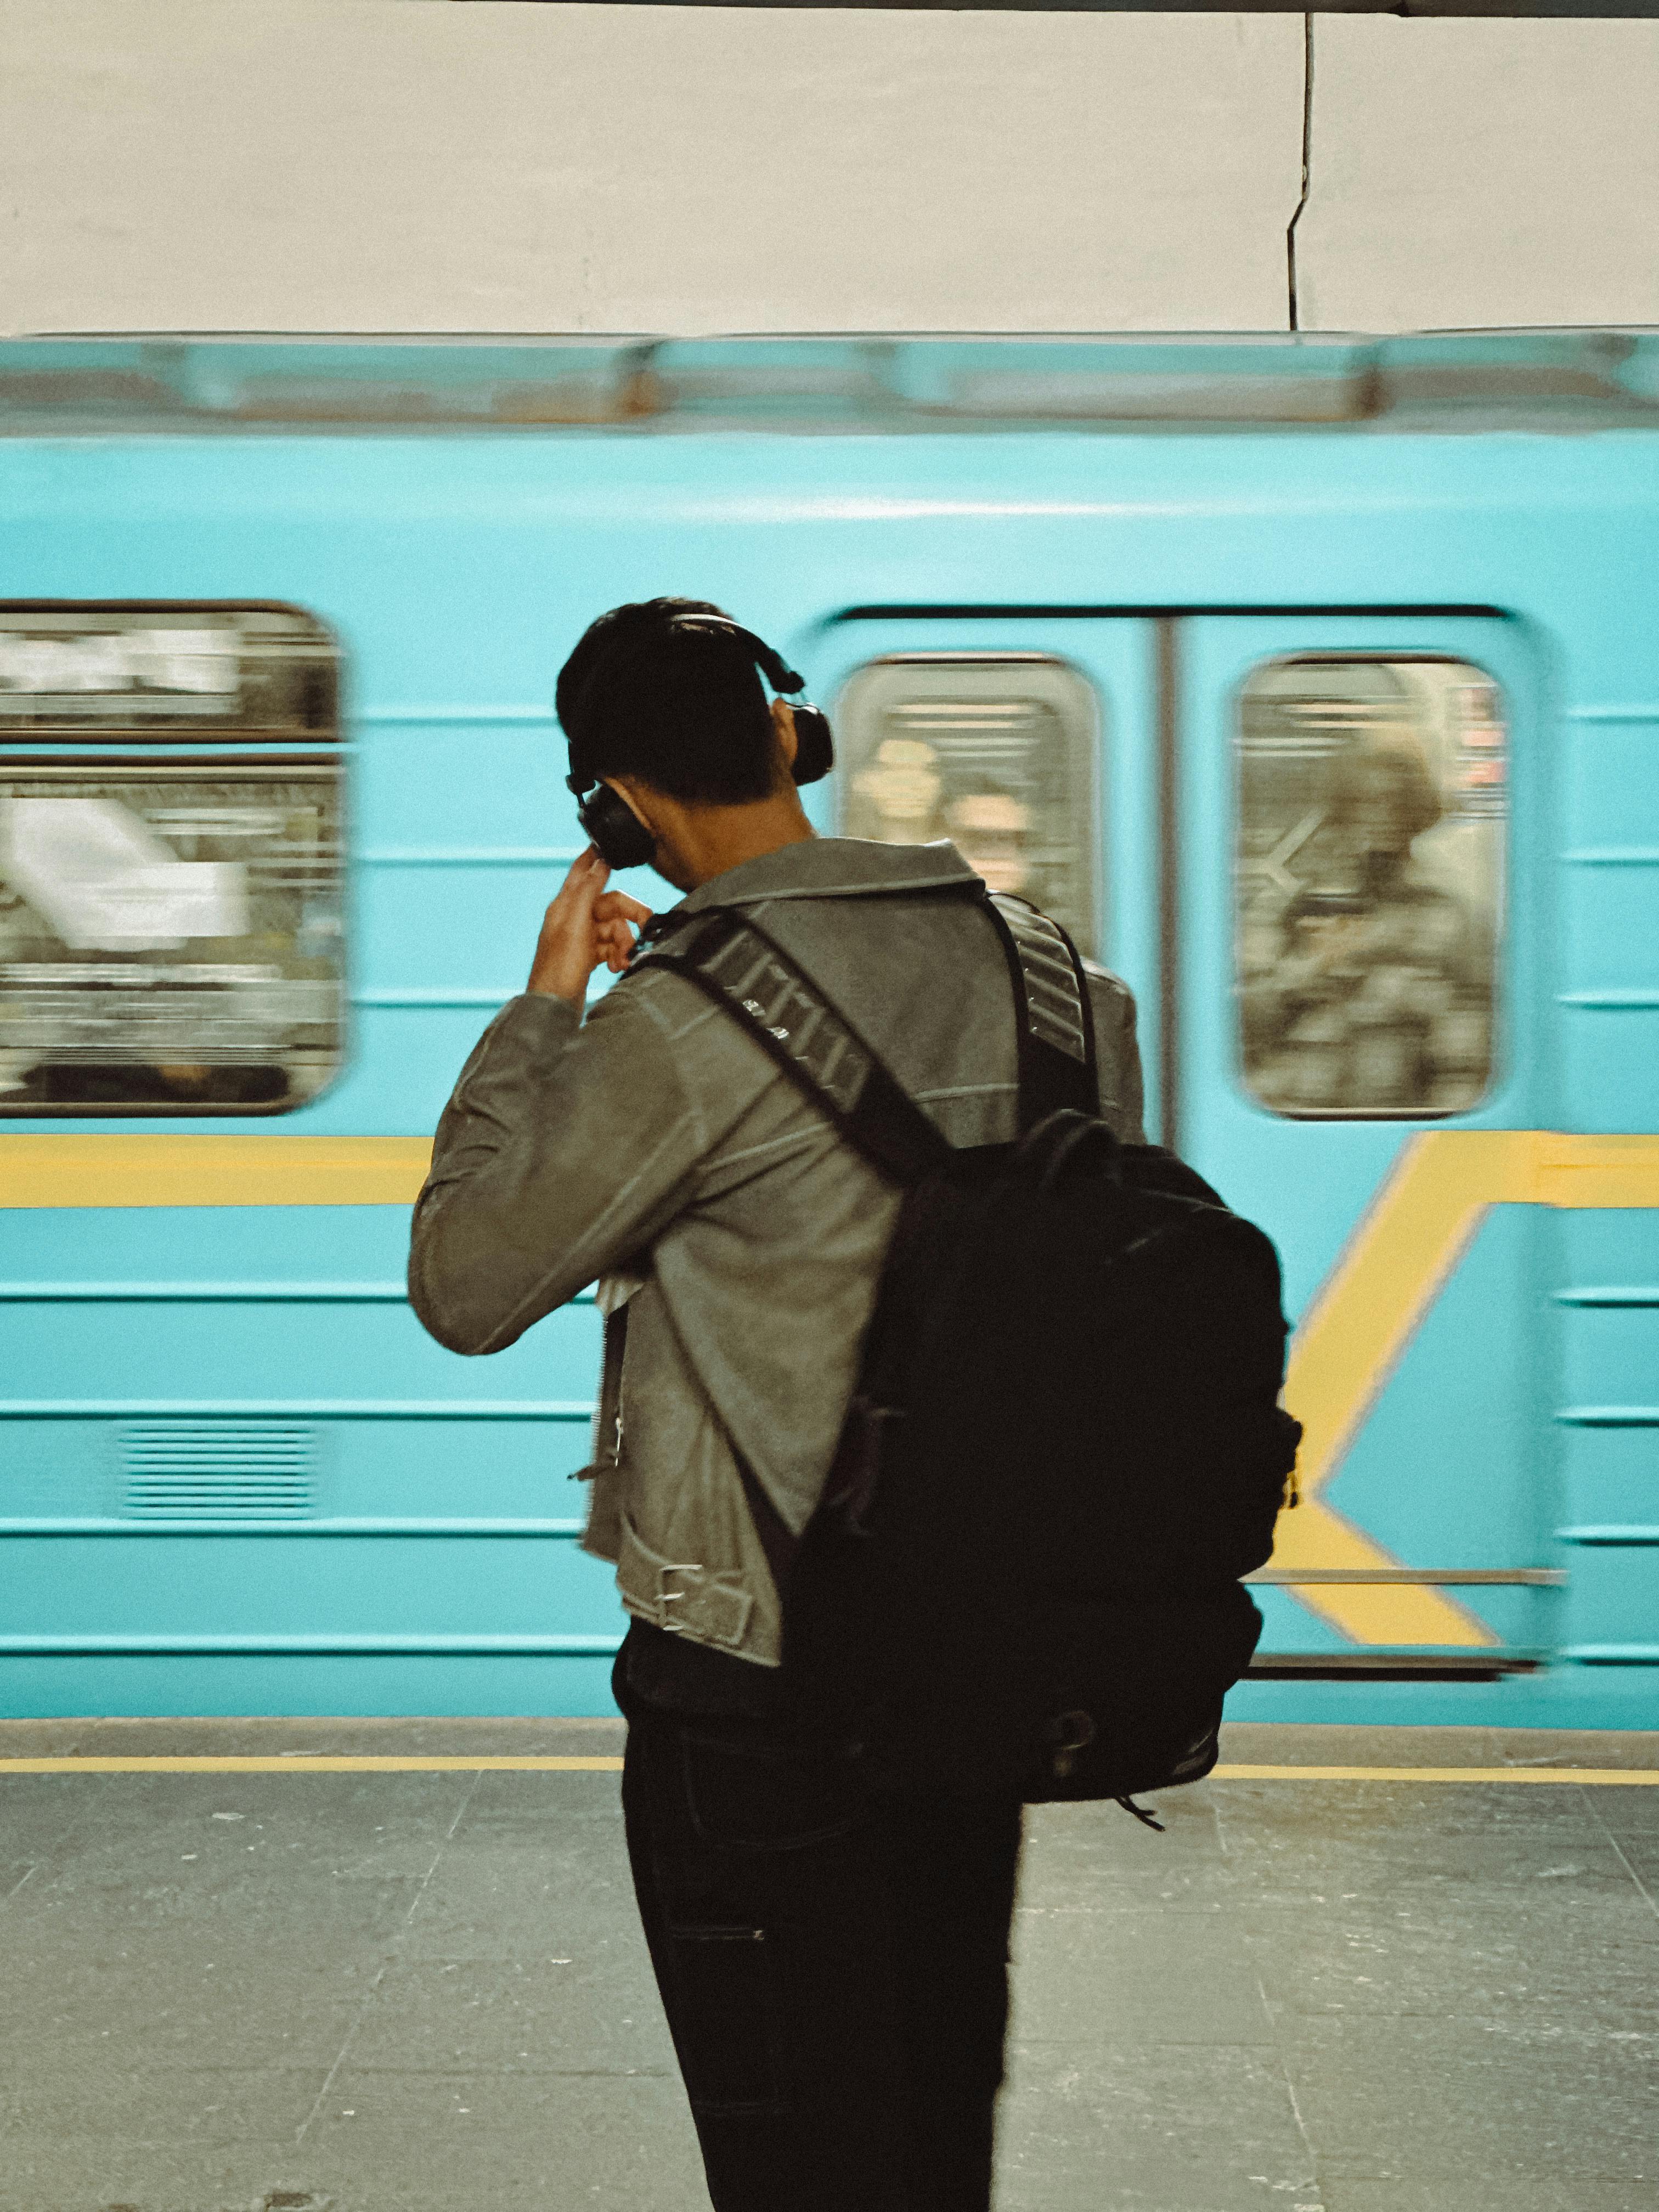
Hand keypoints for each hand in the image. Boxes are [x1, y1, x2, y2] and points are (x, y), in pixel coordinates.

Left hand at [526, 848, 653, 1005]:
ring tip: (621, 960)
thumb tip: (599, 862)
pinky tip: (617, 966)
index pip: (582, 872)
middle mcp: (572, 918)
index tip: (607, 846)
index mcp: (565, 906)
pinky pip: (610, 947)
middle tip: (645, 926)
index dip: (595, 858)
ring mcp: (580, 938)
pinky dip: (618, 955)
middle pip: (610, 904)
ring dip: (623, 943)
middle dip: (628, 918)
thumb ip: (588, 891)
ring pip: (613, 928)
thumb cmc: (558, 968)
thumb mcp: (575, 923)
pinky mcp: (586, 957)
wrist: (553, 1006)